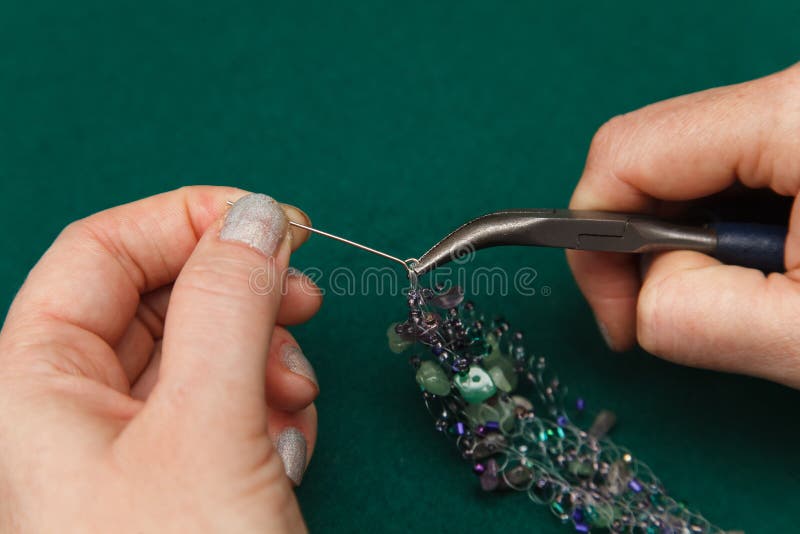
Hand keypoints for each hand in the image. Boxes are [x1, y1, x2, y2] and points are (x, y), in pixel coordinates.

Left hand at [0, 187, 322, 531]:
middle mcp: (76, 411)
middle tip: (304, 297)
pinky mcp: (181, 476)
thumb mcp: (207, 427)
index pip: (102, 251)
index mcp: (37, 386)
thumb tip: (254, 217)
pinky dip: (270, 409)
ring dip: (267, 361)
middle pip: (161, 299)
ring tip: (296, 400)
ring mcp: (130, 447)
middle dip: (242, 296)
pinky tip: (286, 446)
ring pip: (204, 353)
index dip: (189, 220)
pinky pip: (226, 405)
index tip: (274, 220)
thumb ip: (227, 307)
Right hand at [568, 63, 799, 387]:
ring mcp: (796, 107)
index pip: (624, 154)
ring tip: (740, 294)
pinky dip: (717, 227)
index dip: (592, 241)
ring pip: (681, 167)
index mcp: (793, 117)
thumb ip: (695, 315)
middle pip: (645, 155)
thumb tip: (642, 290)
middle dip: (637, 246)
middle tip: (666, 313)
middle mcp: (790, 92)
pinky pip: (721, 168)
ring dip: (684, 241)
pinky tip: (761, 262)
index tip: (618, 317)